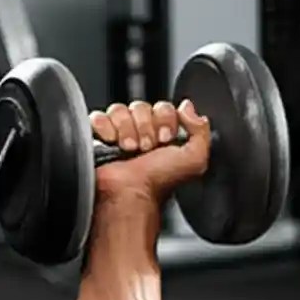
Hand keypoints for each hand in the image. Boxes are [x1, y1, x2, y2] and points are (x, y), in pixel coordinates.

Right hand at [90, 100, 210, 205]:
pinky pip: (98, 116)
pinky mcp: (98, 136)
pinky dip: (105, 126)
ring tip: (130, 149)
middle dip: (146, 127)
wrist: (129, 192)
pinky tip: (111, 141)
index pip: (164, 108)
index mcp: (166, 136)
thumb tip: (189, 108)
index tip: (165, 139)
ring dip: (126, 129)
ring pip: (120, 110)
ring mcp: (119, 133)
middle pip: (141, 107)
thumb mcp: (194, 160)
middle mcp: (143, 133)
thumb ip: (201, 131)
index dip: (165, 120)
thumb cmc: (159, 180)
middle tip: (147, 147)